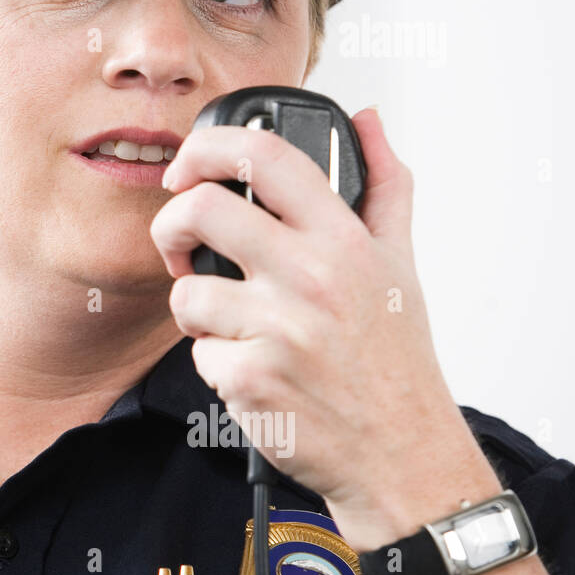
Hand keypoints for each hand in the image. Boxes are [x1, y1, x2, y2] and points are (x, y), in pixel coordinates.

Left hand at [149, 107, 488, 530]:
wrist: (403, 455)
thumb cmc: (395, 360)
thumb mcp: (400, 264)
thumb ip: (384, 184)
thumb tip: (366, 119)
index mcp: (343, 239)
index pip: (265, 156)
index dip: (208, 147)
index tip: (186, 166)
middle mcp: (311, 277)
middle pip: (200, 210)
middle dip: (171, 225)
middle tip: (180, 246)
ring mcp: (279, 329)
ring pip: (186, 292)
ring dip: (195, 312)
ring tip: (234, 325)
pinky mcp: (251, 379)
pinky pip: (198, 353)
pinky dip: (216, 364)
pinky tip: (254, 371)